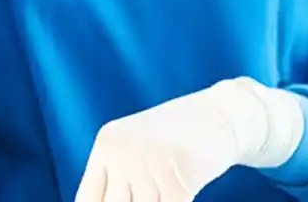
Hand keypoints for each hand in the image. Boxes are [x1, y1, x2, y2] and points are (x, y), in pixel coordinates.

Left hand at [74, 78, 303, 201]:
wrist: (221, 114)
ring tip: (162, 198)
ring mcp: (147, 166)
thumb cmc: (177, 138)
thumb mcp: (138, 149)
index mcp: (106, 146)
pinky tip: (183, 198)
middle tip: (146, 201)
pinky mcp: (177, 180)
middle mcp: (121, 154)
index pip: (86, 201)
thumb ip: (120, 182)